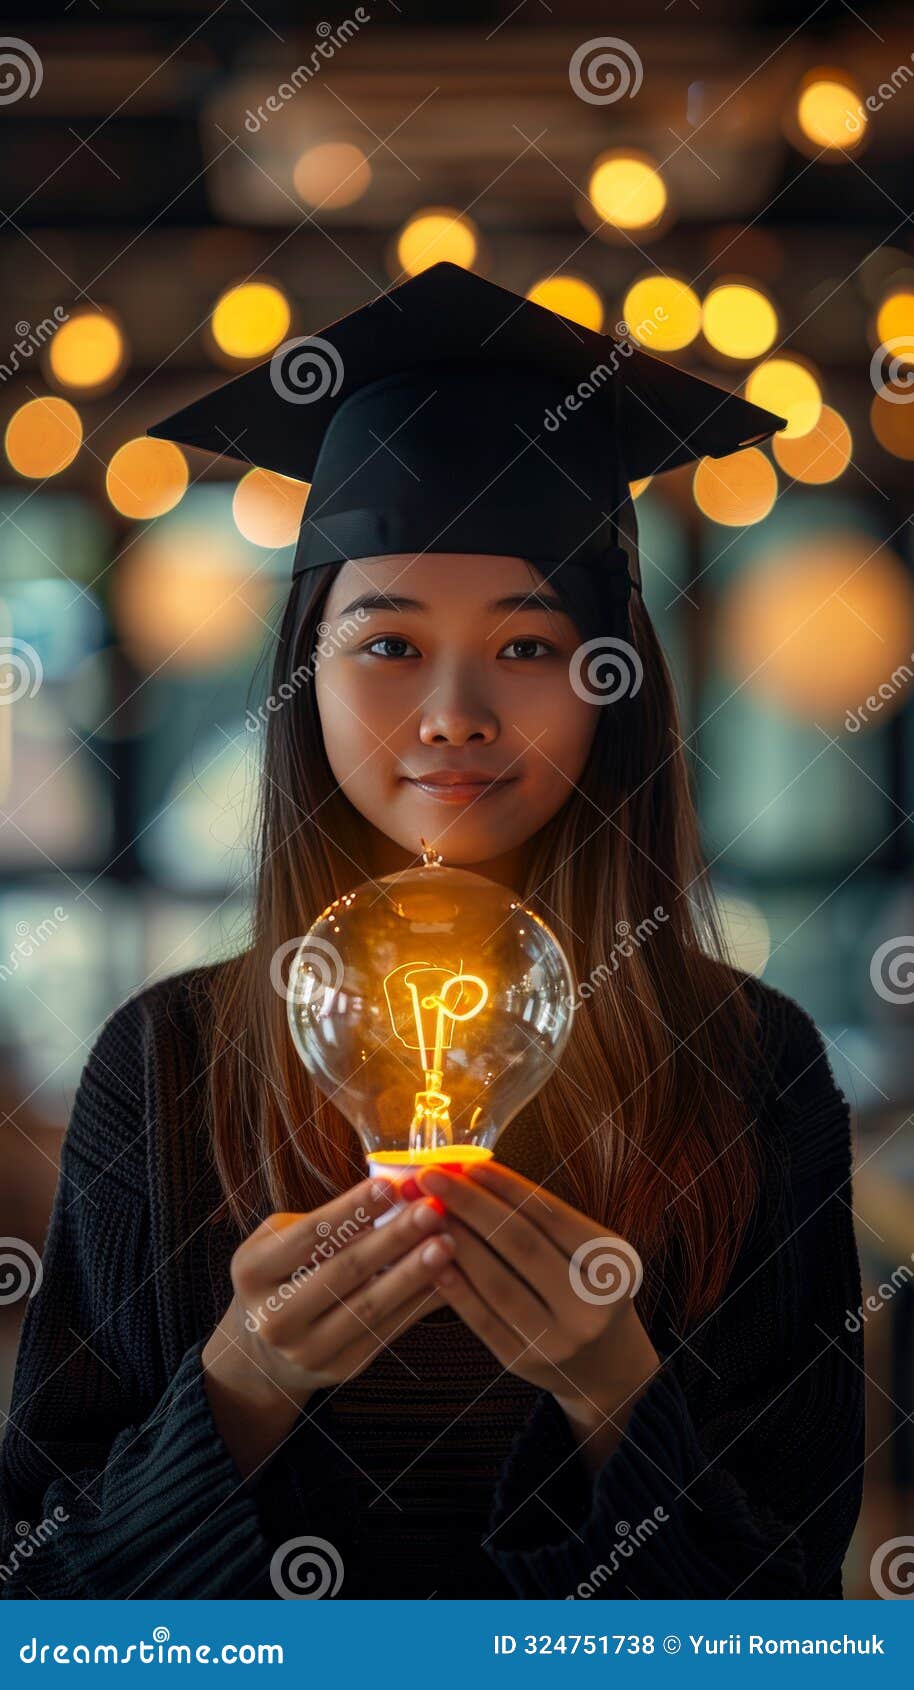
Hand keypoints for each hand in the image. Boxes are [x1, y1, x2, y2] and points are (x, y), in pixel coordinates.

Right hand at [202, 1175, 452, 1476]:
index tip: (392, 1184)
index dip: (353, 1209)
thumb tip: (393, 1194)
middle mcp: (274, 1316)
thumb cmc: (284, 1272)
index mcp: (253, 1271)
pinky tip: (447, 1278)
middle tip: (432, 1210)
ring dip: (414, 1273)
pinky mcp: (342, 1368)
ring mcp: (308, 1349)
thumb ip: (327, 1222)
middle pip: (344, 1271)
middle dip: (394, 1238)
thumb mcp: (282, 1240)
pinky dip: (420, 1303)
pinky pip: (389, 1331)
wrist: (264, 1349)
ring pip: (370, 1306)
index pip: (310, 1234)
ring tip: (448, 1243)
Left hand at [414, 1160, 659, 1471]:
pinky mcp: (524, 1362)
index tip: (464, 1161)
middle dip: (470, 1203)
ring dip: (454, 1240)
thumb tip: (471, 1173)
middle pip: (520, 1243)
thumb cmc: (588, 1288)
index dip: (504, 1185)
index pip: (550, 1214)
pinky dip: (454, 1286)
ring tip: (424, 1211)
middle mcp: (591, 1304)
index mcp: (612, 1264)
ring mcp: (558, 1339)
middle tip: (430, 1175)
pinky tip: (430, 1258)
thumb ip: (540, 1218)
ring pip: (496, 1281)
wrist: (606, 1364)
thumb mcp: (588, 1251)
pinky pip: (482, 1318)